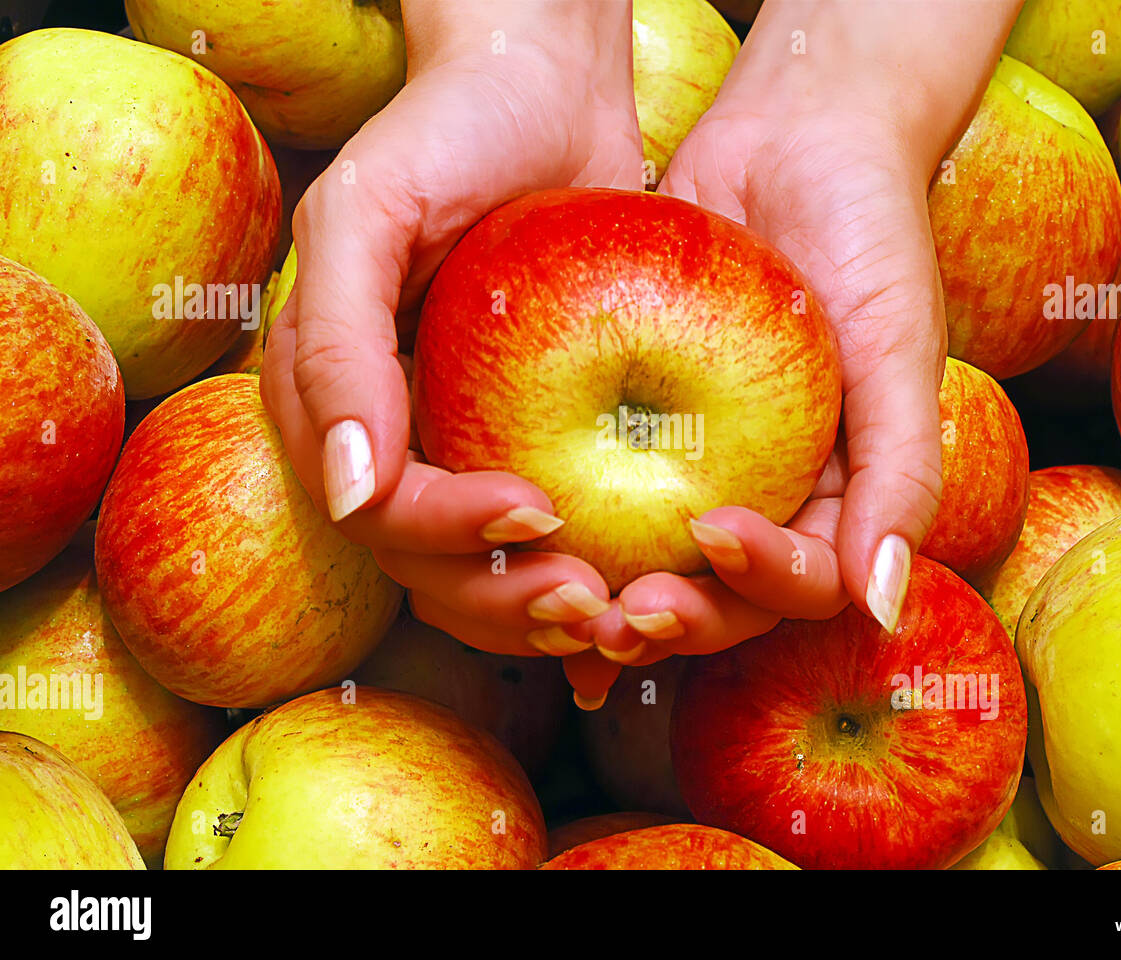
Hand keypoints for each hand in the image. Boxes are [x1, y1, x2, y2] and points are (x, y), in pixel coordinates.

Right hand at [261, 2, 645, 662]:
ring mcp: (462, 443)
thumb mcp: (366, 213)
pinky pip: (552, 529)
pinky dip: (587, 567)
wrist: (543, 85)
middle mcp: (391, 436)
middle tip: (591, 601)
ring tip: (617, 611)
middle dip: (504, 602)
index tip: (539, 516)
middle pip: (429, 568)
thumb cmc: (448, 130)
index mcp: (331, 400)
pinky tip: (638, 580)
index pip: (377, 514)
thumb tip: (347, 493)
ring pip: (487, 572)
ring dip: (541, 610)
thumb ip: (333, 347)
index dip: (448, 537)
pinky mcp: (533, 437)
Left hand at [563, 0, 1019, 705]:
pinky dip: (560, 519)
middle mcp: (767, 496)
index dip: (757, 585)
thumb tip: (882, 608)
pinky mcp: (630, 421)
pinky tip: (511, 533)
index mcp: (837, 502)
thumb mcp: (899, 349)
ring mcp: (696, 464)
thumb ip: (902, 475)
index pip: (799, 584)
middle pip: (717, 597)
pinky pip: (592, 481)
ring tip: (558, 593)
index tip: (713, 534)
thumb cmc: (868, 236)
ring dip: (605, 590)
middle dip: (671, 617)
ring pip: (647, 559)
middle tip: (617, 612)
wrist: (798, 136)